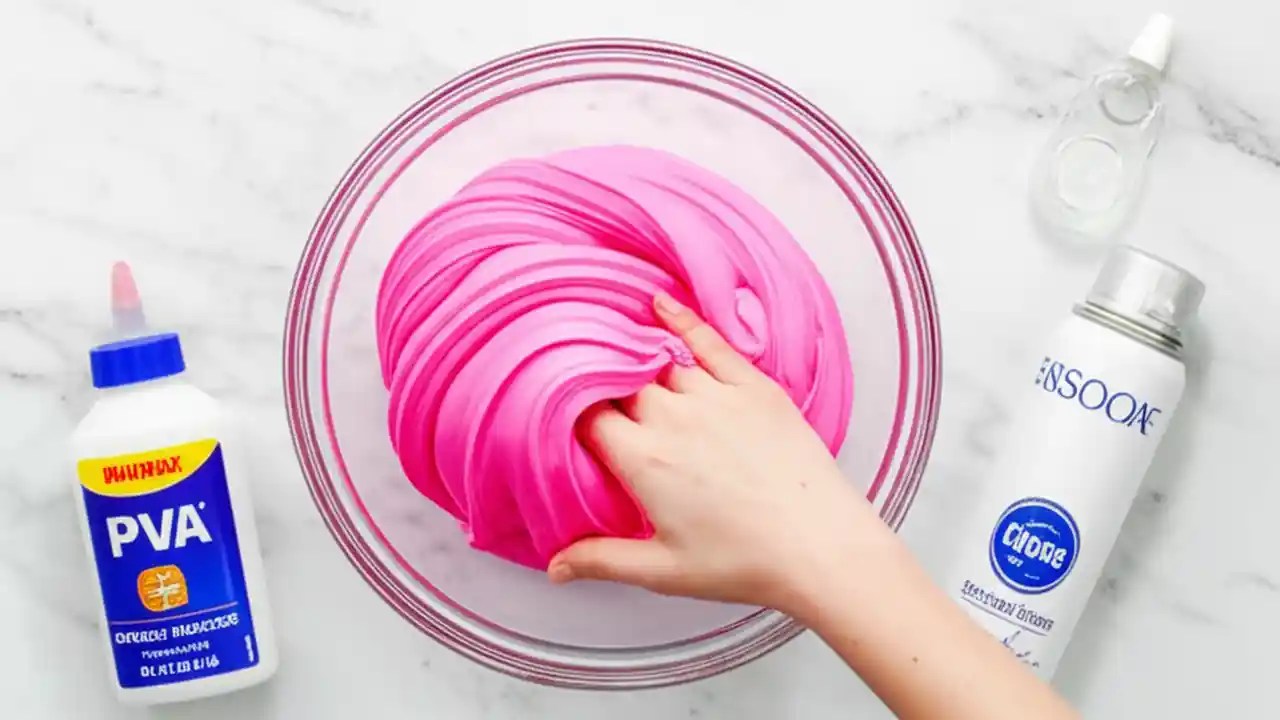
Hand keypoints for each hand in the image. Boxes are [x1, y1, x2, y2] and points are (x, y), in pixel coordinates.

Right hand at [548, 293, 886, 612]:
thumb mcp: (663, 570)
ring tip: (615, 348)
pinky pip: (710, 342)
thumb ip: (602, 560)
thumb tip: (554, 568)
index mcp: (643, 460)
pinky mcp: (754, 388)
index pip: (588, 417)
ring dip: (636, 359)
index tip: (564, 414)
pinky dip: (682, 321)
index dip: (572, 413)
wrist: (820, 547)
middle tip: (591, 388)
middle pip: (620, 385)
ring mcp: (716, 397)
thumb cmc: (745, 561)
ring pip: (658, 363)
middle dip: (602, 386)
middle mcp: (673, 418)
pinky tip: (660, 305)